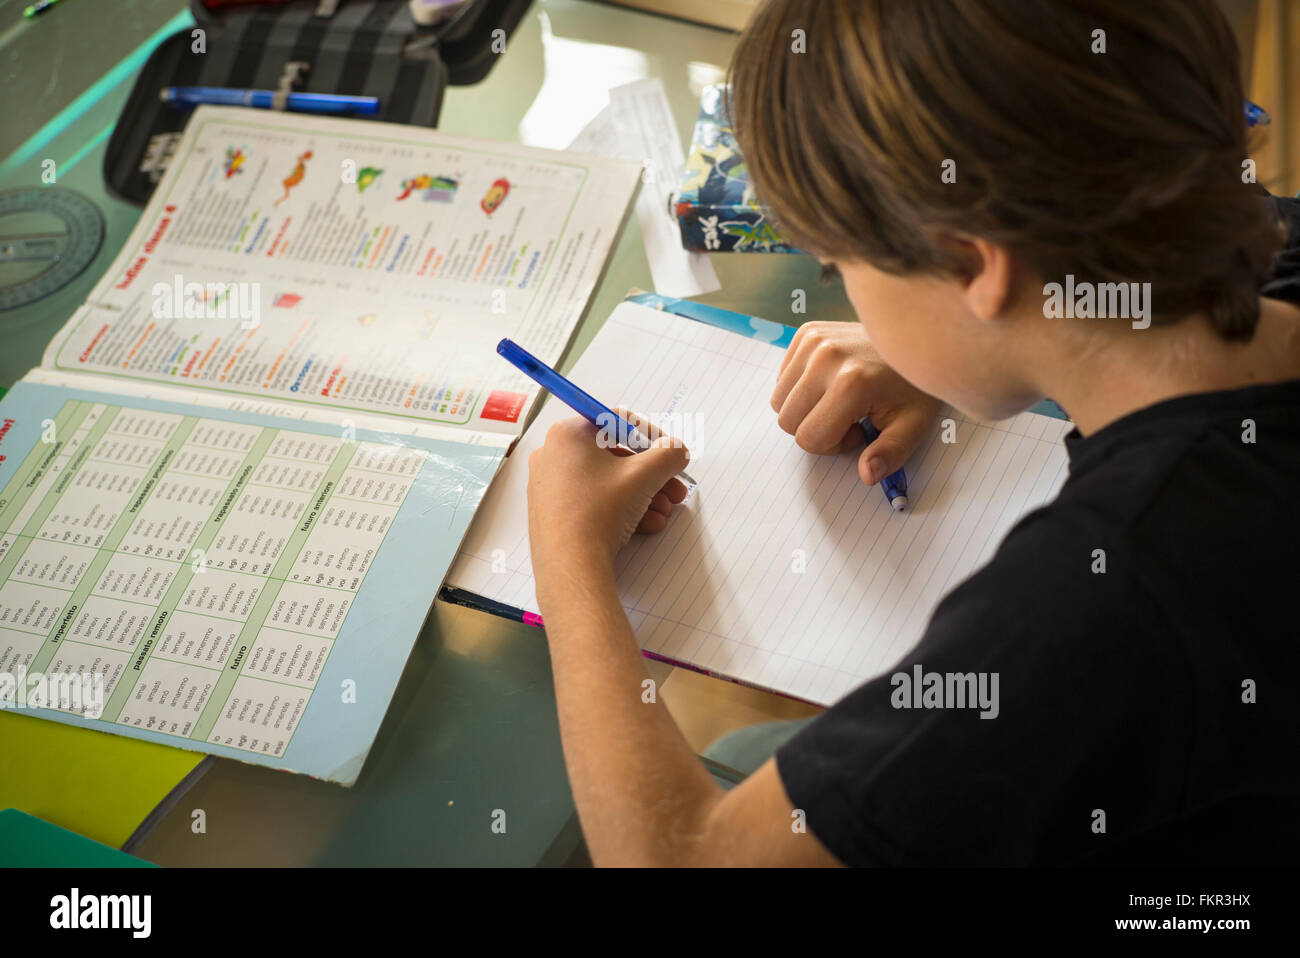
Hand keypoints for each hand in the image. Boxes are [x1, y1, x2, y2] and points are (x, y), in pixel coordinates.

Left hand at [527, 410, 690, 576]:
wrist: (570, 565)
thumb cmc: (599, 511)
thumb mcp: (644, 476)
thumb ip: (668, 454)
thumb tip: (677, 451)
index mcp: (568, 433)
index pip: (617, 422)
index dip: (651, 436)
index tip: (670, 452)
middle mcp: (554, 454)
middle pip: (614, 456)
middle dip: (651, 474)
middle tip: (675, 489)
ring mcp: (550, 485)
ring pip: (607, 482)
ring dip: (642, 495)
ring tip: (665, 513)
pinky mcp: (553, 512)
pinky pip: (593, 501)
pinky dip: (621, 509)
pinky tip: (647, 525)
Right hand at [771, 321, 941, 484]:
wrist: (916, 340)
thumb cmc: (912, 385)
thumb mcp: (912, 426)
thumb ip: (890, 454)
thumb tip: (868, 474)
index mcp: (851, 383)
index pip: (808, 439)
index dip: (832, 445)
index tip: (859, 430)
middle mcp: (826, 358)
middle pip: (787, 421)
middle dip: (815, 428)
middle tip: (848, 416)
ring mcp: (814, 341)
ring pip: (779, 401)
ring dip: (805, 409)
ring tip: (839, 399)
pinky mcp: (807, 333)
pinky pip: (782, 379)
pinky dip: (801, 388)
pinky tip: (831, 381)